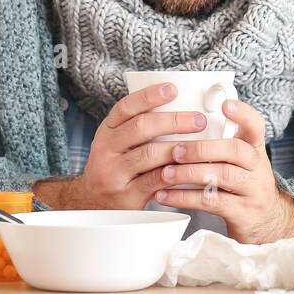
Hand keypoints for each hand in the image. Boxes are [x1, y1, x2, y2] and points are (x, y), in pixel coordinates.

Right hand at [53, 83, 210, 209]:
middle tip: (198, 119)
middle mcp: (106, 150)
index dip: (149, 96)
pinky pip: (155, 181)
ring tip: (200, 144)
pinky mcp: (126, 195)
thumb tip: (180, 106)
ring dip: (178, 147)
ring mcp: (114, 173)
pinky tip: (190, 168)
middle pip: (140, 128)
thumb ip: (140, 128)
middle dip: (173, 121)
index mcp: (107, 131)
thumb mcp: (118, 144)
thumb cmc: (116, 167)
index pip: (125, 107)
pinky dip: (175, 173)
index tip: (172, 89)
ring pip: (149, 154)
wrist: (93, 205)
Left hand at [151, 98, 293, 243]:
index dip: (242, 113)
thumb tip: (180, 122)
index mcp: (255, 148)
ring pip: (223, 176)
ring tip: (165, 173)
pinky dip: (185, 198)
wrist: (267, 223)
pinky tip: (164, 196)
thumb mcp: (240, 161)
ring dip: (190, 173)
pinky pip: (212, 202)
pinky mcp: (243, 213)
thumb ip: (220, 144)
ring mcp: (253, 191)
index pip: (256, 125)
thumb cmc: (242, 184)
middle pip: (235, 150)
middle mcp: (258, 167)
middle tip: (176, 150)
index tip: (224, 105)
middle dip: (202, 149)